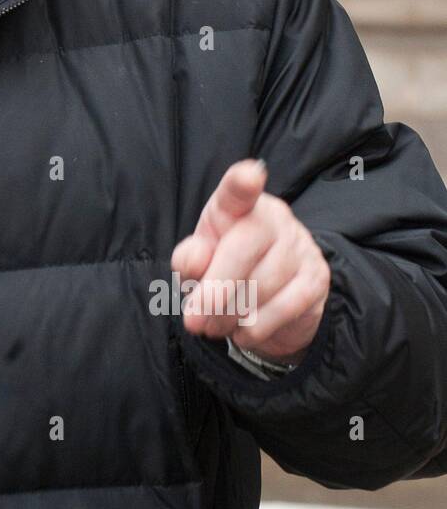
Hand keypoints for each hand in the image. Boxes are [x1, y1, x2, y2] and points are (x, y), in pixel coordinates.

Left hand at [170, 159, 330, 363]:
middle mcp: (274, 217)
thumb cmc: (224, 268)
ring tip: (215, 327)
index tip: (248, 177)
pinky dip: (257, 328)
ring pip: (262, 285)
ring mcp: (300, 246)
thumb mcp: (200, 262)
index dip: (242, 183)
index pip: (238, 190)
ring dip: (230, 316)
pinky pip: (284, 308)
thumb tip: (193, 261)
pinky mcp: (317, 278)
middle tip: (193, 322)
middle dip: (214, 292)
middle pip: (241, 250)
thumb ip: (191, 259)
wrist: (269, 300)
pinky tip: (244, 331)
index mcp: (238, 206)